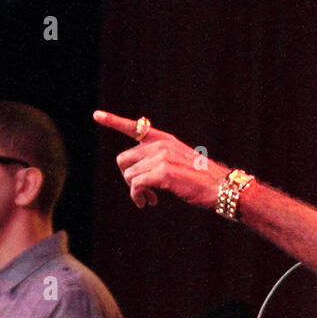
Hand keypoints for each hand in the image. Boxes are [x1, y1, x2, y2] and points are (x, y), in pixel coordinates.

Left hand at [93, 110, 229, 209]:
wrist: (220, 186)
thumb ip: (157, 159)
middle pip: (123, 160)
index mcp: (163, 139)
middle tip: (141, 190)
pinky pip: (136, 185)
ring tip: (148, 199)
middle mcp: (160, 145)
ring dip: (135, 192)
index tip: (96, 115)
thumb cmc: (200, 179)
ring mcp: (162, 158)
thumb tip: (135, 174)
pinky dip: (138, 197)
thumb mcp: (179, 160)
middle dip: (127, 178)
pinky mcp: (163, 174)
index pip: (135, 127)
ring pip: (129, 176)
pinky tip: (148, 202)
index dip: (113, 121)